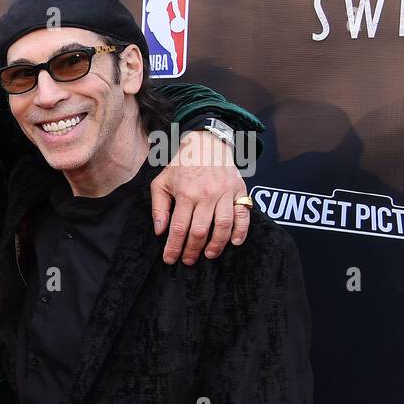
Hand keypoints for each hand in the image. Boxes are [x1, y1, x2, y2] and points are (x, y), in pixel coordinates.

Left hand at [150, 129, 250, 264]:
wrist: (206, 143)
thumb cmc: (181, 165)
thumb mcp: (161, 182)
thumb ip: (159, 207)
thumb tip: (160, 231)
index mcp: (186, 193)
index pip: (179, 228)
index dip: (174, 247)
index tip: (170, 259)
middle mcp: (207, 194)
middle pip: (200, 231)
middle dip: (192, 250)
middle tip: (187, 261)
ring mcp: (225, 193)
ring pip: (223, 225)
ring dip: (216, 245)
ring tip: (209, 255)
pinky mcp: (240, 190)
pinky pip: (244, 214)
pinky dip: (241, 230)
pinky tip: (235, 242)